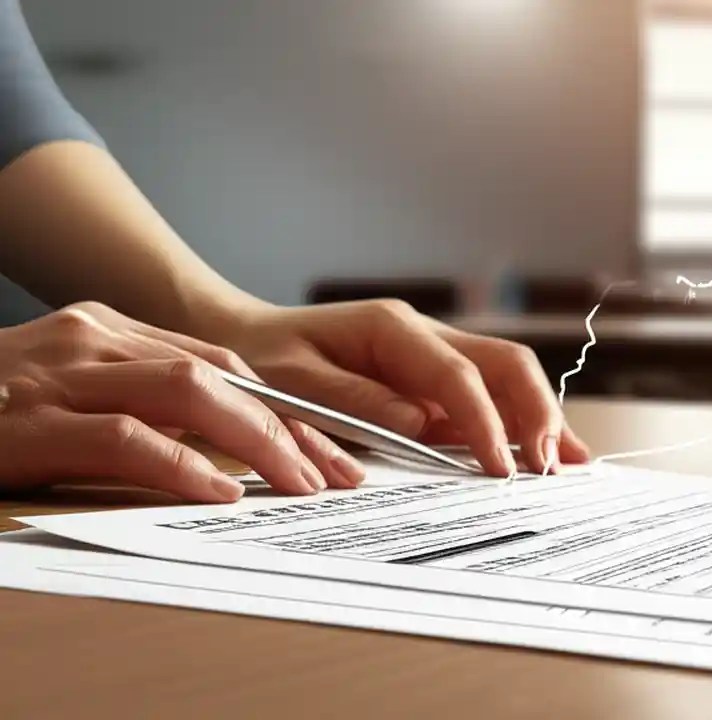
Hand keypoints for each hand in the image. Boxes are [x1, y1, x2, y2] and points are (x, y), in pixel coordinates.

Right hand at [0, 302, 363, 501]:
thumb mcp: (72, 392)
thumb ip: (138, 402)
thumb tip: (225, 447)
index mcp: (110, 331)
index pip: (224, 365)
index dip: (283, 409)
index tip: (329, 451)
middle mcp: (94, 338)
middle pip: (222, 375)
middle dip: (290, 426)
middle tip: (335, 475)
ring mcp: (60, 374)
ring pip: (189, 392)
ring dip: (258, 441)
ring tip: (300, 484)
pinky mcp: (28, 420)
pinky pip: (125, 436)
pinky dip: (181, 464)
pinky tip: (220, 492)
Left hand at [196, 300, 590, 475]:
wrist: (242, 336)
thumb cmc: (263, 360)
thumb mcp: (293, 381)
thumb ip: (356, 400)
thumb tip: (421, 424)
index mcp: (392, 329)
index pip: (458, 376)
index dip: (485, 423)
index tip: (500, 469)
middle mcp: (424, 334)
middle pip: (504, 364)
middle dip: (536, 413)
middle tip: (550, 468)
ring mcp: (434, 354)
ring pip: (507, 376)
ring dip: (540, 418)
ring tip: (570, 463)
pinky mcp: (434, 378)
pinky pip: (489, 395)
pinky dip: (520, 423)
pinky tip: (545, 452)